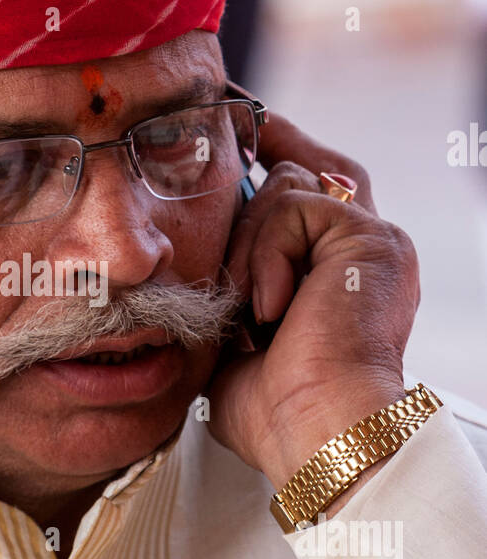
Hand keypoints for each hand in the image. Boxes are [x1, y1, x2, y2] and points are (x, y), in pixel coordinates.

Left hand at [206, 111, 419, 493]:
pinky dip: (268, 254)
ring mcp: (371, 242)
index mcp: (339, 279)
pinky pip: (295, 205)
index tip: (241, 128)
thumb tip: (188, 283)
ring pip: (286, 188)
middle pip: (303, 174)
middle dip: (256, 169)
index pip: (311, 196)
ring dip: (249, 248)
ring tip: (253, 312)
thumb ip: (229, 297)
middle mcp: (363, 253)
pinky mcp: (369, 237)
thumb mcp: (235, 344)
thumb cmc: (275, 411)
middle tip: (219, 168)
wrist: (316, 430)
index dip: (276, 156)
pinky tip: (274, 307)